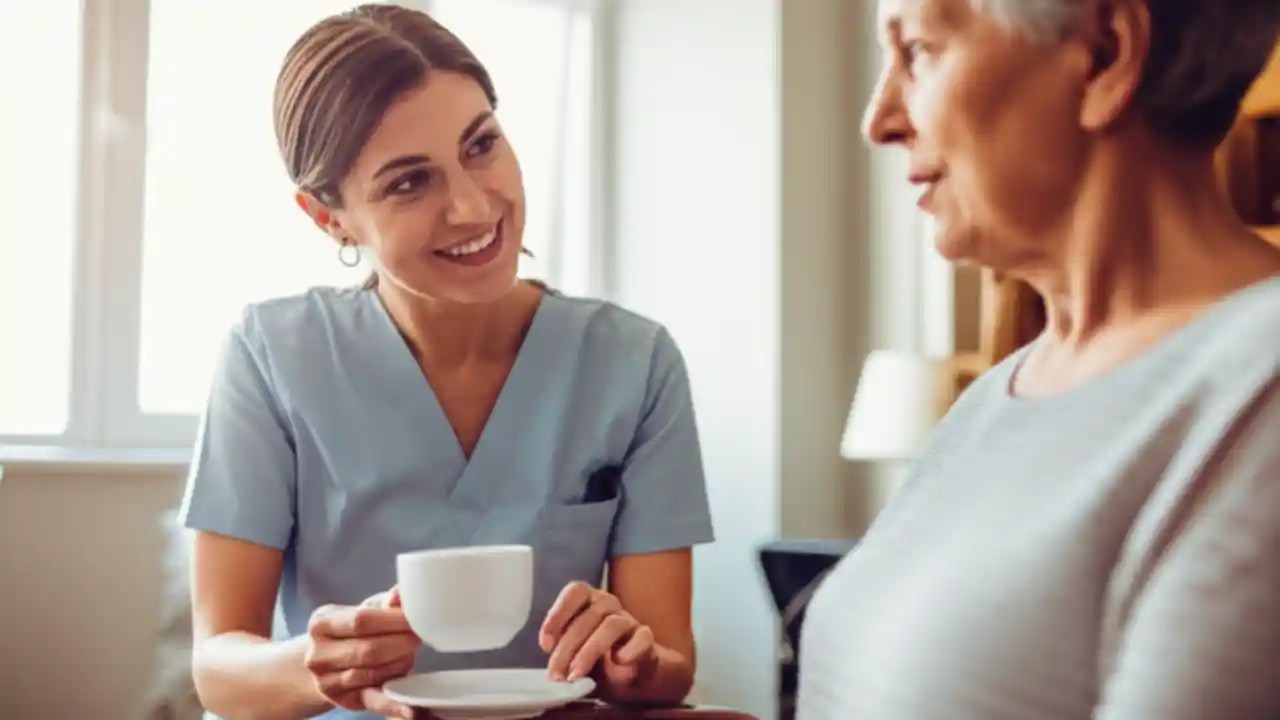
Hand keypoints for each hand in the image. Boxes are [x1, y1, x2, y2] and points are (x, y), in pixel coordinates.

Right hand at [304, 587, 420, 719]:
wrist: (325, 662)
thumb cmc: (351, 631)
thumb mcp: (362, 610)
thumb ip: (384, 603)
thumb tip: (402, 593)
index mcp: (321, 624)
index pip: (361, 621)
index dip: (394, 620)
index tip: (416, 618)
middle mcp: (318, 655)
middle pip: (369, 650)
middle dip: (402, 643)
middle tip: (419, 636)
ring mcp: (328, 682)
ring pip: (374, 673)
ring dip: (400, 662)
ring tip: (408, 653)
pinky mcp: (346, 701)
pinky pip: (374, 702)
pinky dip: (394, 706)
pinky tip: (412, 711)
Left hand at [539, 581, 658, 688]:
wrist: (632, 671)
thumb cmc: (596, 656)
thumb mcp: (573, 649)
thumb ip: (562, 649)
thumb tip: (552, 662)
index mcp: (588, 599)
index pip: (575, 592)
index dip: (557, 615)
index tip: (545, 645)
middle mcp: (608, 604)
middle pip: (588, 616)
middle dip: (568, 647)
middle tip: (557, 674)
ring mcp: (629, 619)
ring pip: (611, 625)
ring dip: (590, 651)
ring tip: (576, 675)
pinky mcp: (646, 638)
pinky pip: (641, 638)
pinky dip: (630, 649)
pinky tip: (618, 662)